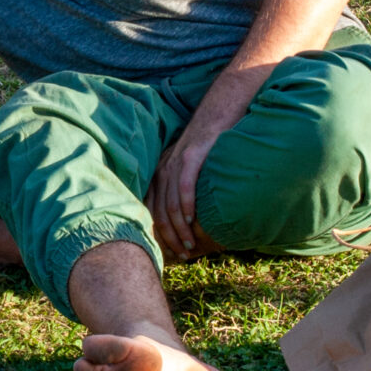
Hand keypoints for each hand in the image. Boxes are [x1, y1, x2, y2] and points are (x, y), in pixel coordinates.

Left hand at [146, 123, 219, 261]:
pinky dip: (188, 206)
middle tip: (182, 256)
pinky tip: (193, 221)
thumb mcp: (188, 168)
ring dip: (180, 229)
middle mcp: (162, 169)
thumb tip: (187, 220)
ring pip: (172, 204)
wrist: (218, 114)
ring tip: (190, 246)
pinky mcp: (191, 157)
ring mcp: (175, 163)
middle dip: (170, 238)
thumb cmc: (209, 147)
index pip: (151, 211)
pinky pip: (184, 187)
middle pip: (159, 212)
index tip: (171, 253)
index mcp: (159, 174)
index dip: (160, 235)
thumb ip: (182, 188)